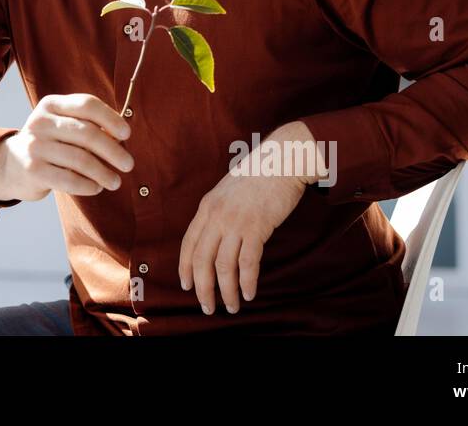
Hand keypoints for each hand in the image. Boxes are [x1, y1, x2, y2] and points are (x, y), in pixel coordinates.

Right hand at [0, 93, 133, 202]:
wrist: (12, 164)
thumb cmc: (49, 144)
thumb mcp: (62, 125)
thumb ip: (89, 126)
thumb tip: (120, 138)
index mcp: (51, 104)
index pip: (87, 104)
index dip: (111, 118)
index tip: (126, 134)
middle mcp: (41, 122)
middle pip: (87, 133)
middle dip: (113, 151)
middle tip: (128, 165)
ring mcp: (35, 146)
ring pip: (81, 160)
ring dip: (104, 173)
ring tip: (115, 181)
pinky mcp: (34, 170)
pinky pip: (70, 180)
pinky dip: (89, 186)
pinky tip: (96, 187)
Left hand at [178, 135, 311, 314]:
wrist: (282, 159)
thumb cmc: (258, 175)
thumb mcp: (228, 191)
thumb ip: (219, 212)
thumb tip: (216, 236)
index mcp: (206, 207)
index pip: (188, 244)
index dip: (185, 268)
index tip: (187, 286)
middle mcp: (216, 216)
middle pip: (201, 260)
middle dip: (203, 288)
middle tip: (208, 307)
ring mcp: (235, 222)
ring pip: (223, 266)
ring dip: (227, 292)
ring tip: (232, 307)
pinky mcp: (256, 227)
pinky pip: (247, 263)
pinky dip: (247, 282)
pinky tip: (250, 293)